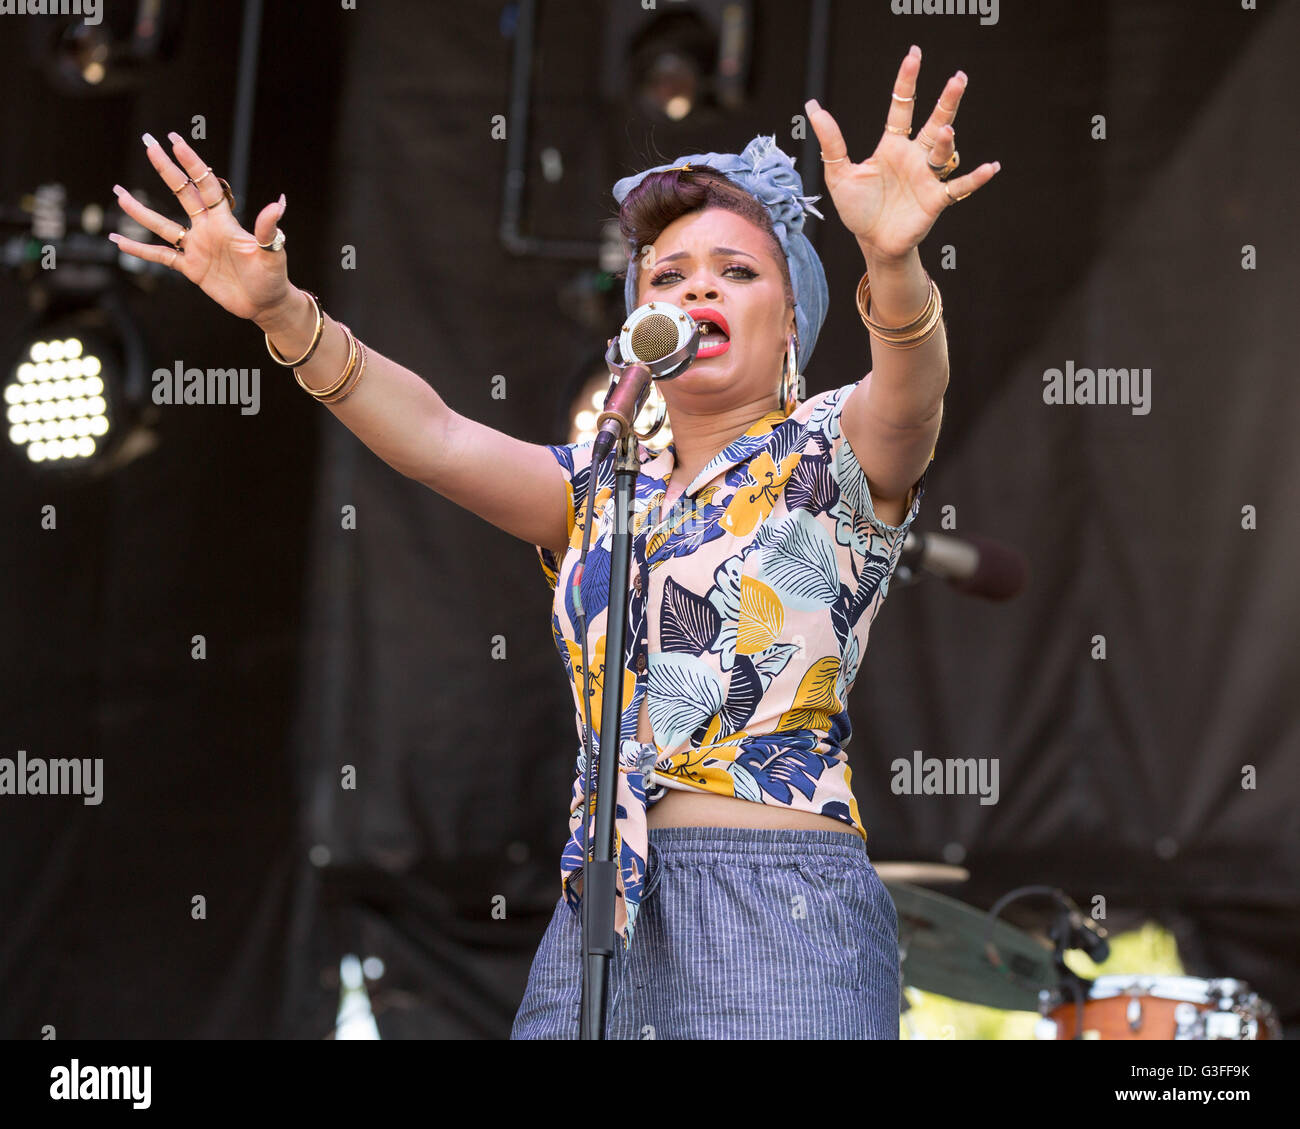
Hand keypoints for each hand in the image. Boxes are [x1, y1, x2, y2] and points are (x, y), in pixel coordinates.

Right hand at [108, 132, 292, 325]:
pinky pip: (160, 256)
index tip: (174, 141)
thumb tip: (279, 202)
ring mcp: (196, 248)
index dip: (191, 163)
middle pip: (181, 193)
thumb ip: (268, 228)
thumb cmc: (273, 278)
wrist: (266, 304)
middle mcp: (207, 229)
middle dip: (165, 169)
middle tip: (148, 144)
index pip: (205, 185)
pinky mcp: (190, 269)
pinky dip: (139, 250)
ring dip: (140, 211)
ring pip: (162, 225)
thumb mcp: (272, 253)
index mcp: (225, 221)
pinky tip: (119, 240)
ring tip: (119, 193)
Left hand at [804, 45, 999, 263]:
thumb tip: (813, 107)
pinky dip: (975, 178)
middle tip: (958, 78)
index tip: (914, 55)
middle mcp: (914, 156)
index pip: (902, 106)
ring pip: (943, 152)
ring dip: (946, 142)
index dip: (907, 81)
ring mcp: (928, 177)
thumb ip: (831, 142)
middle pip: (934, 121)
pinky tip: (991, 168)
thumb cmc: (859, 209)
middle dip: (947, 101)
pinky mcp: (936, 200)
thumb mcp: (839, 174)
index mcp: (892, 145)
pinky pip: (959, 186)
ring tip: (945, 132)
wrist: (873, 243)